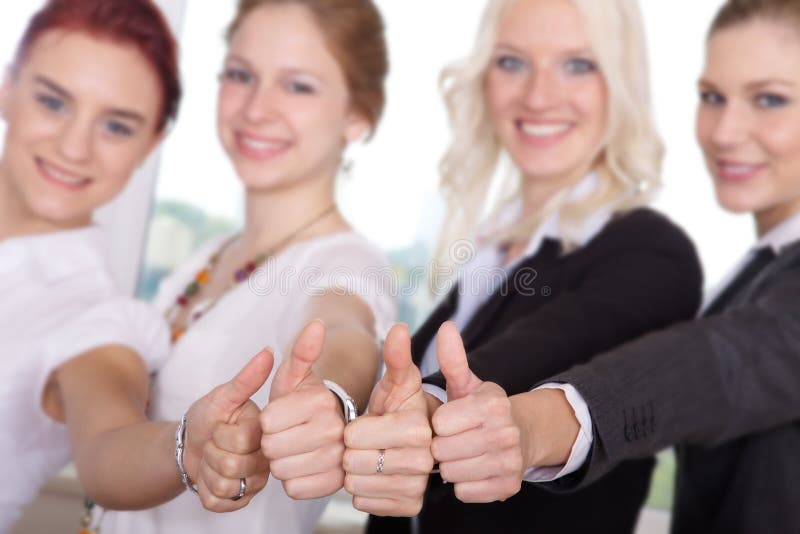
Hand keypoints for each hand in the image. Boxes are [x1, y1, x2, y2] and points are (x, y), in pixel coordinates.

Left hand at [184, 348, 273, 510]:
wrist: (188, 446)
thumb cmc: (207, 418)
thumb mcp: (223, 396)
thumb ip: (246, 378)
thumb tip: (267, 351)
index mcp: (265, 432)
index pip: (241, 440)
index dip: (221, 434)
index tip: (222, 426)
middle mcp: (266, 459)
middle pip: (232, 465)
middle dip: (212, 452)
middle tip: (214, 443)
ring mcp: (254, 482)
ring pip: (225, 485)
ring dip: (207, 470)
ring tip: (212, 458)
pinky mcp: (240, 501)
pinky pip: (218, 502)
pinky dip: (205, 490)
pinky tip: (210, 477)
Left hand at [260, 320, 345, 498]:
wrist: (320, 432)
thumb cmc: (299, 403)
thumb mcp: (295, 376)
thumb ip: (301, 351)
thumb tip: (316, 324)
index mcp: (322, 401)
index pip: (268, 421)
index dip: (266, 420)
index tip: (280, 415)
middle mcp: (337, 430)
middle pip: (272, 448)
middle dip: (270, 442)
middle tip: (285, 434)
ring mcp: (339, 460)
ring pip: (282, 470)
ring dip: (280, 462)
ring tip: (292, 450)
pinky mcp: (335, 485)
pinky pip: (294, 489)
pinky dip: (292, 481)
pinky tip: (301, 466)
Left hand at [343, 324, 433, 516]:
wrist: (412, 444)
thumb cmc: (400, 407)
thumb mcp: (399, 380)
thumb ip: (397, 356)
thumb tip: (399, 328)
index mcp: (419, 427)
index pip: (356, 436)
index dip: (352, 429)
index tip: (365, 423)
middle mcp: (425, 460)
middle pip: (354, 462)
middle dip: (351, 451)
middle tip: (364, 443)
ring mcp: (418, 487)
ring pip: (356, 486)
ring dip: (353, 472)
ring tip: (368, 457)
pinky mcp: (408, 507)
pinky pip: (363, 503)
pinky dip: (361, 491)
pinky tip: (372, 476)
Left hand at [430, 321, 522, 502]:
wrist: (523, 436)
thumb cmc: (482, 410)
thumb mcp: (467, 383)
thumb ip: (453, 359)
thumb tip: (446, 327)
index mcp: (493, 404)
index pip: (440, 422)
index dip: (439, 423)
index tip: (448, 420)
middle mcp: (505, 433)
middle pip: (443, 450)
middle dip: (441, 446)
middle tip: (452, 440)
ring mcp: (509, 462)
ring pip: (452, 472)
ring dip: (450, 465)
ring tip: (460, 453)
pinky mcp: (508, 487)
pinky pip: (464, 492)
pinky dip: (463, 484)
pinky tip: (471, 469)